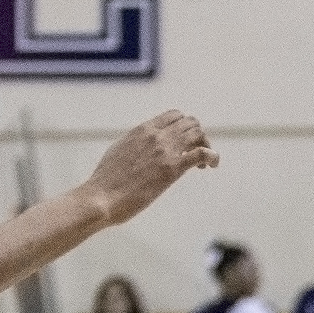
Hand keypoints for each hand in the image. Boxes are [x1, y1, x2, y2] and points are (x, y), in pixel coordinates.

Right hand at [77, 110, 218, 225]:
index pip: (174, 115)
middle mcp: (155, 136)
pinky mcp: (171, 169)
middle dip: (198, 136)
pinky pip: (202, 153)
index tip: (184, 143)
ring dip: (206, 145)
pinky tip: (212, 165)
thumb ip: (134, 145)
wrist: (101, 197)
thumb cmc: (106, 181)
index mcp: (142, 130)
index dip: (184, 127)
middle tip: (196, 155)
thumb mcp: (118, 151)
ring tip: (203, 165)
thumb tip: (139, 147)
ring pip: (198, 133)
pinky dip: (212, 156)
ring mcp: (164, 150)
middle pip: (190, 123)